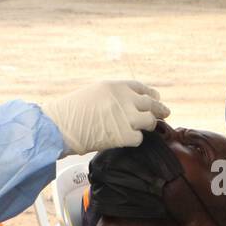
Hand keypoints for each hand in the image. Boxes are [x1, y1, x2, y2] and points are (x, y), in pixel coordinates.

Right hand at [42, 80, 170, 154]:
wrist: (60, 126)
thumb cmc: (71, 111)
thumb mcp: (94, 93)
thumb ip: (114, 96)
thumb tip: (131, 103)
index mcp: (115, 86)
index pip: (141, 88)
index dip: (150, 94)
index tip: (155, 97)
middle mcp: (124, 99)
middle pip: (151, 103)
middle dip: (159, 109)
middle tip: (165, 113)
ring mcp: (126, 117)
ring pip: (149, 120)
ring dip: (148, 125)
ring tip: (146, 128)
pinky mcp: (124, 135)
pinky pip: (139, 138)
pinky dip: (134, 140)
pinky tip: (127, 139)